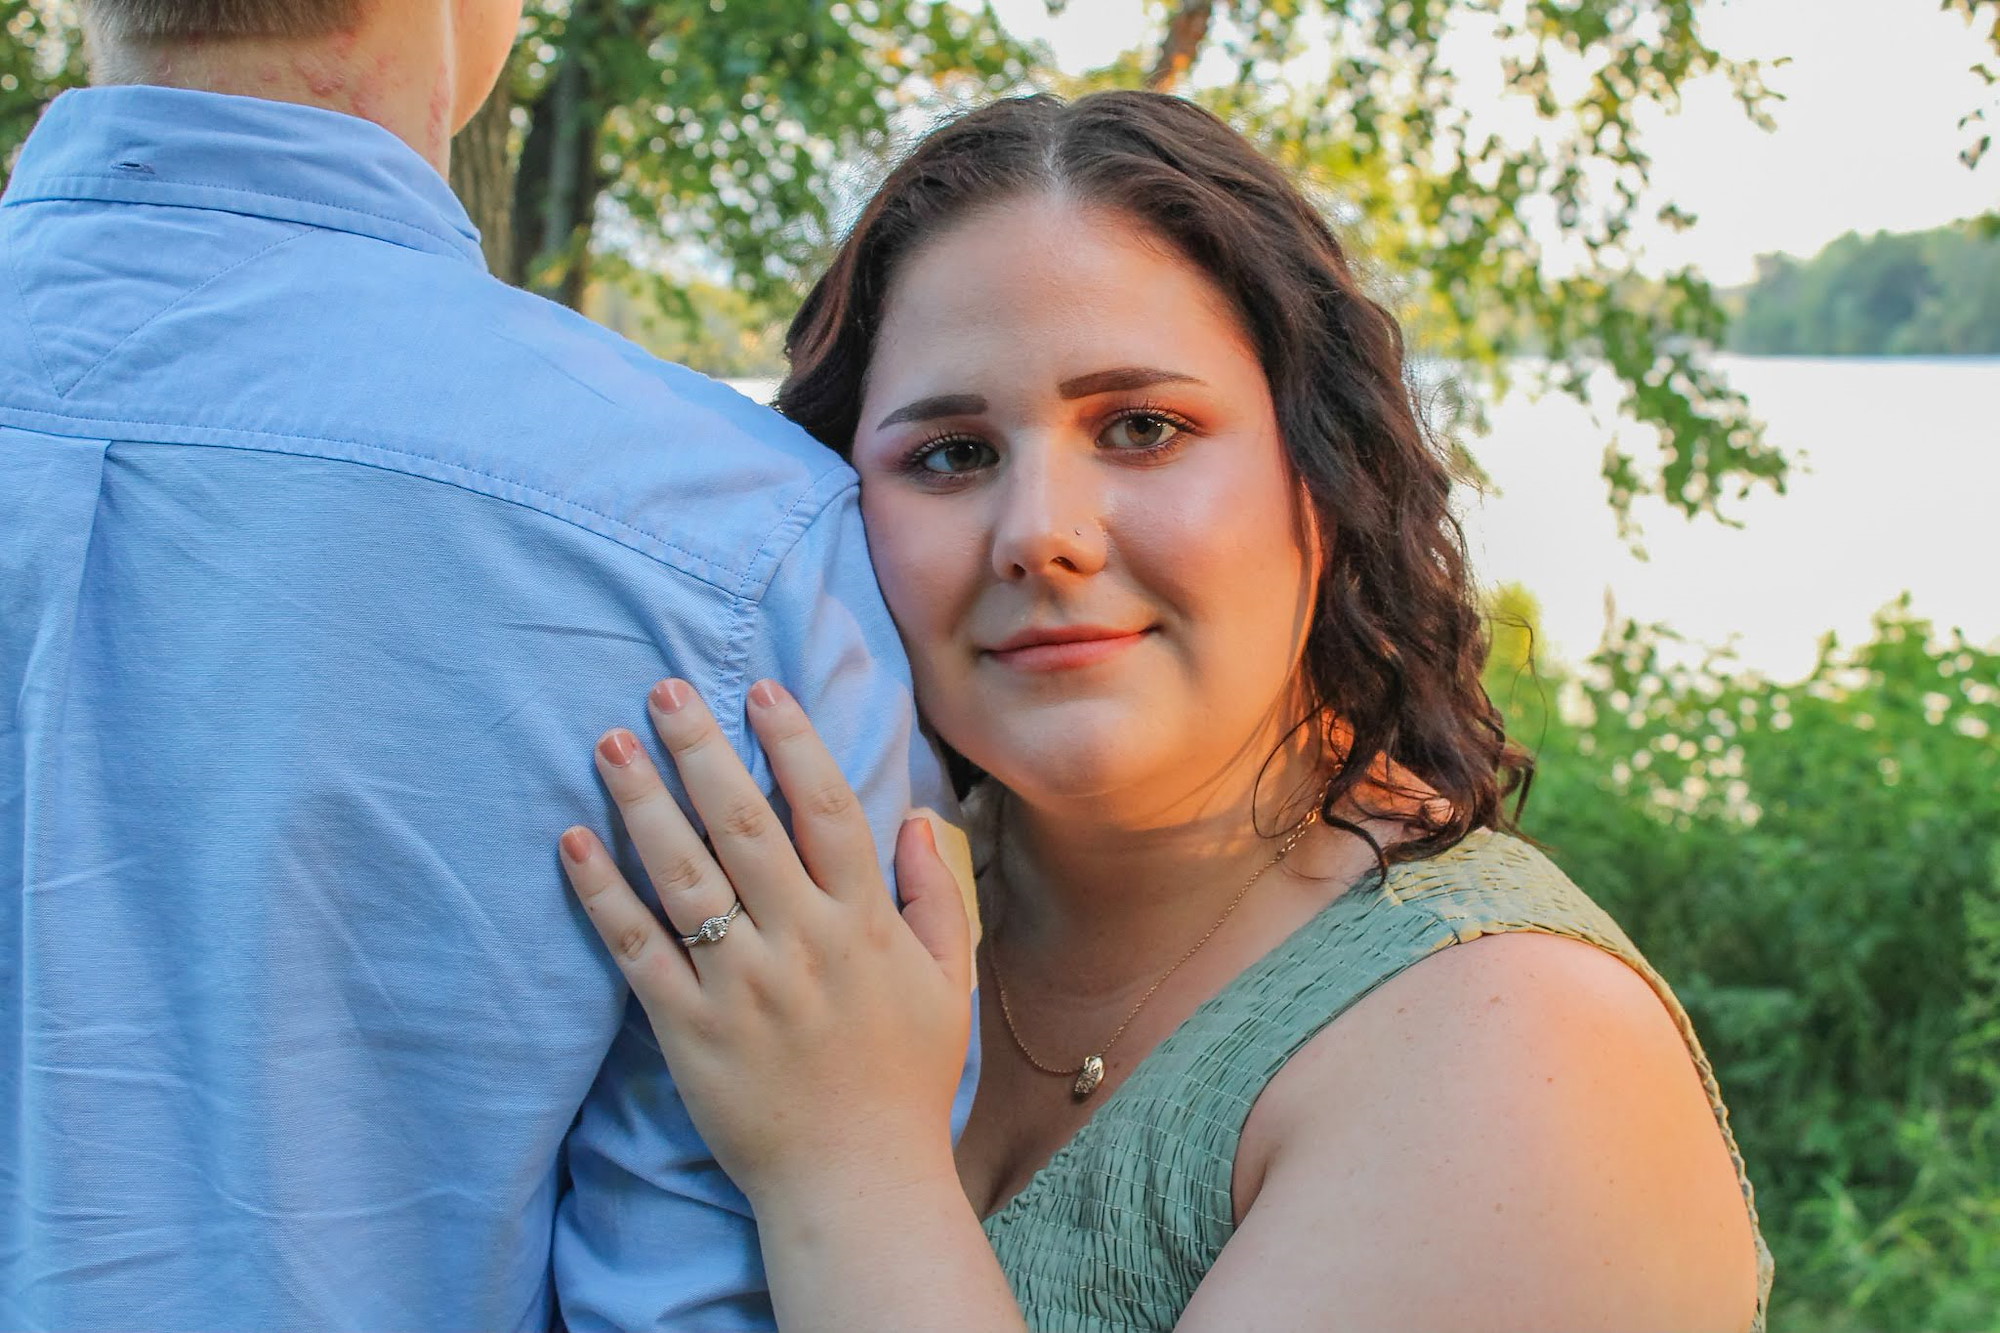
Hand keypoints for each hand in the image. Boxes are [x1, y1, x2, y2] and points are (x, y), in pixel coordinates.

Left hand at [557, 678, 972, 1208]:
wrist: (855, 1182)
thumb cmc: (904, 1081)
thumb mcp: (946, 982)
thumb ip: (936, 897)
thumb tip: (919, 823)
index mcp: (862, 924)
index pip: (825, 809)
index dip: (793, 741)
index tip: (760, 689)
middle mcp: (799, 941)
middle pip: (742, 824)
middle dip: (701, 748)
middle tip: (662, 690)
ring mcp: (738, 984)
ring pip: (682, 875)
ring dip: (641, 803)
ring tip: (609, 744)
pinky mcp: (686, 1028)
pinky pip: (636, 950)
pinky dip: (601, 895)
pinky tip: (572, 843)